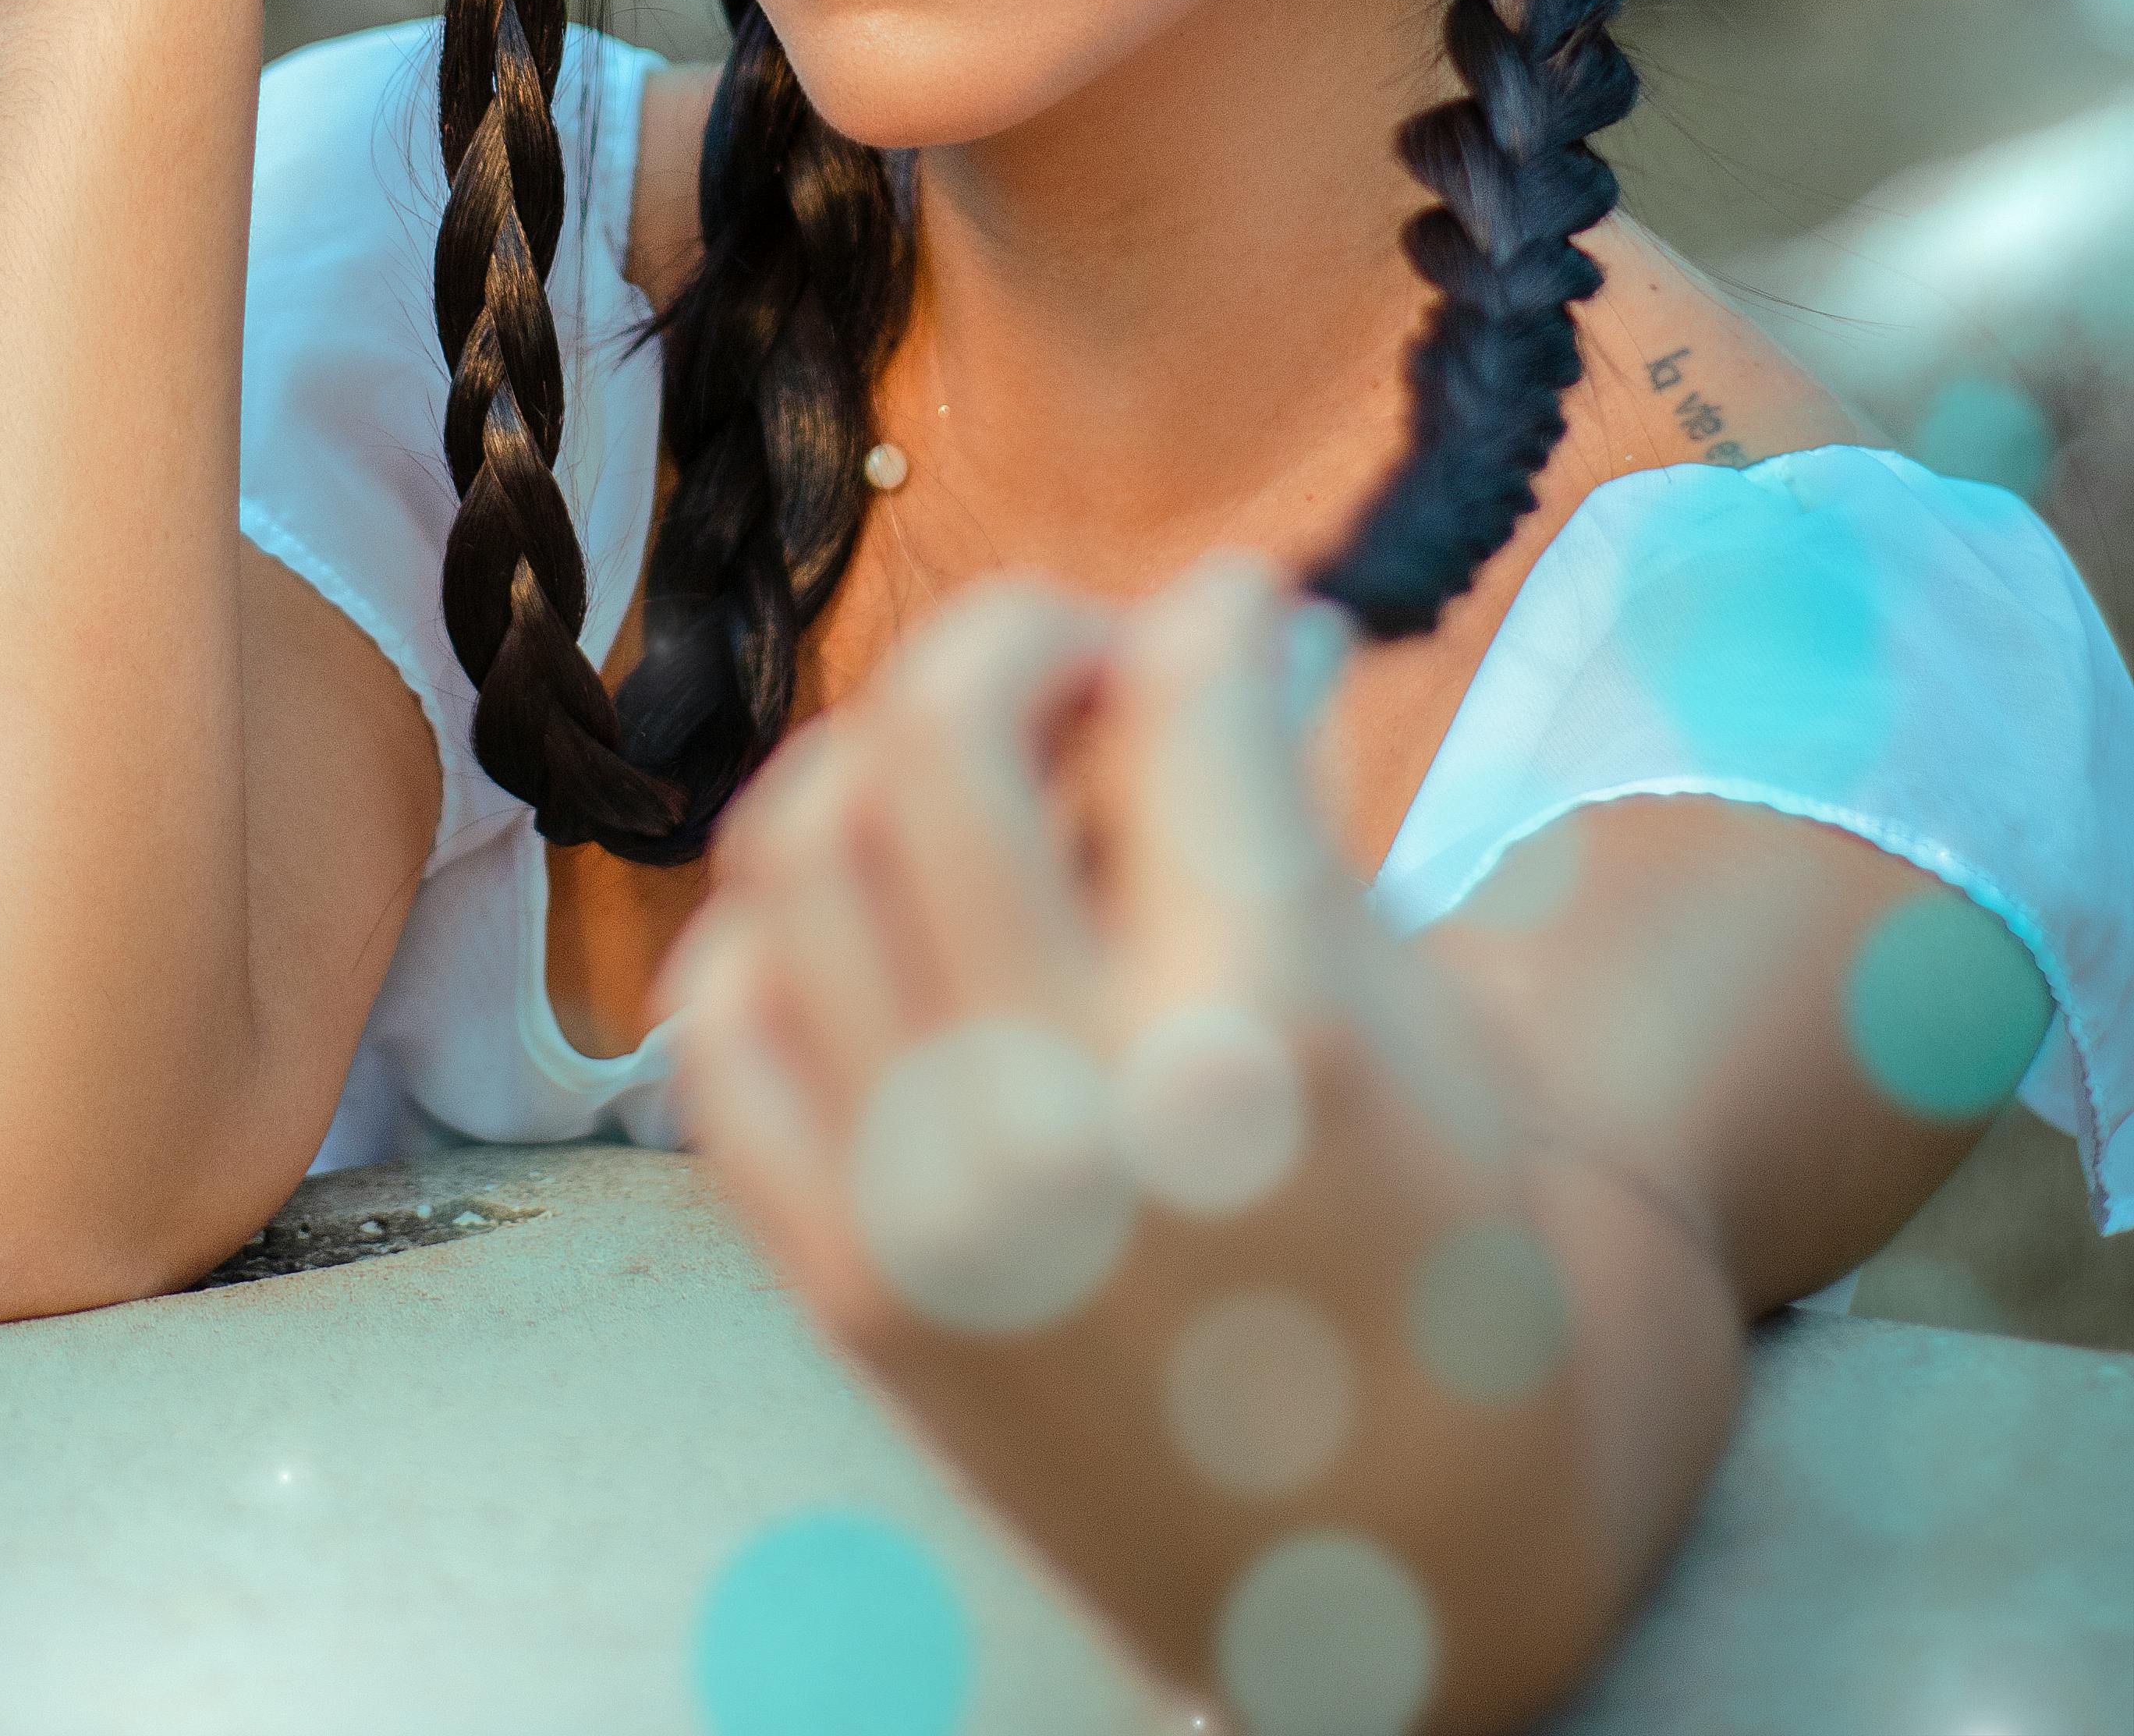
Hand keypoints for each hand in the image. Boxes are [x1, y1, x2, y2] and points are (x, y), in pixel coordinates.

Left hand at [670, 564, 1593, 1728]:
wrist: (1405, 1561)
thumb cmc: (1449, 1258)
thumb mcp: (1413, 1008)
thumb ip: (1270, 816)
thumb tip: (1171, 633)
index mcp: (1261, 1028)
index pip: (1181, 687)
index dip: (1218, 612)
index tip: (1237, 618)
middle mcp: (1068, 1107)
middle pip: (939, 727)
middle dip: (1023, 633)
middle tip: (1090, 664)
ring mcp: (931, 1203)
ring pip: (802, 840)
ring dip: (888, 757)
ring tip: (981, 782)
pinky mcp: (848, 1285)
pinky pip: (724, 1021)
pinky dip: (779, 926)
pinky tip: (878, 916)